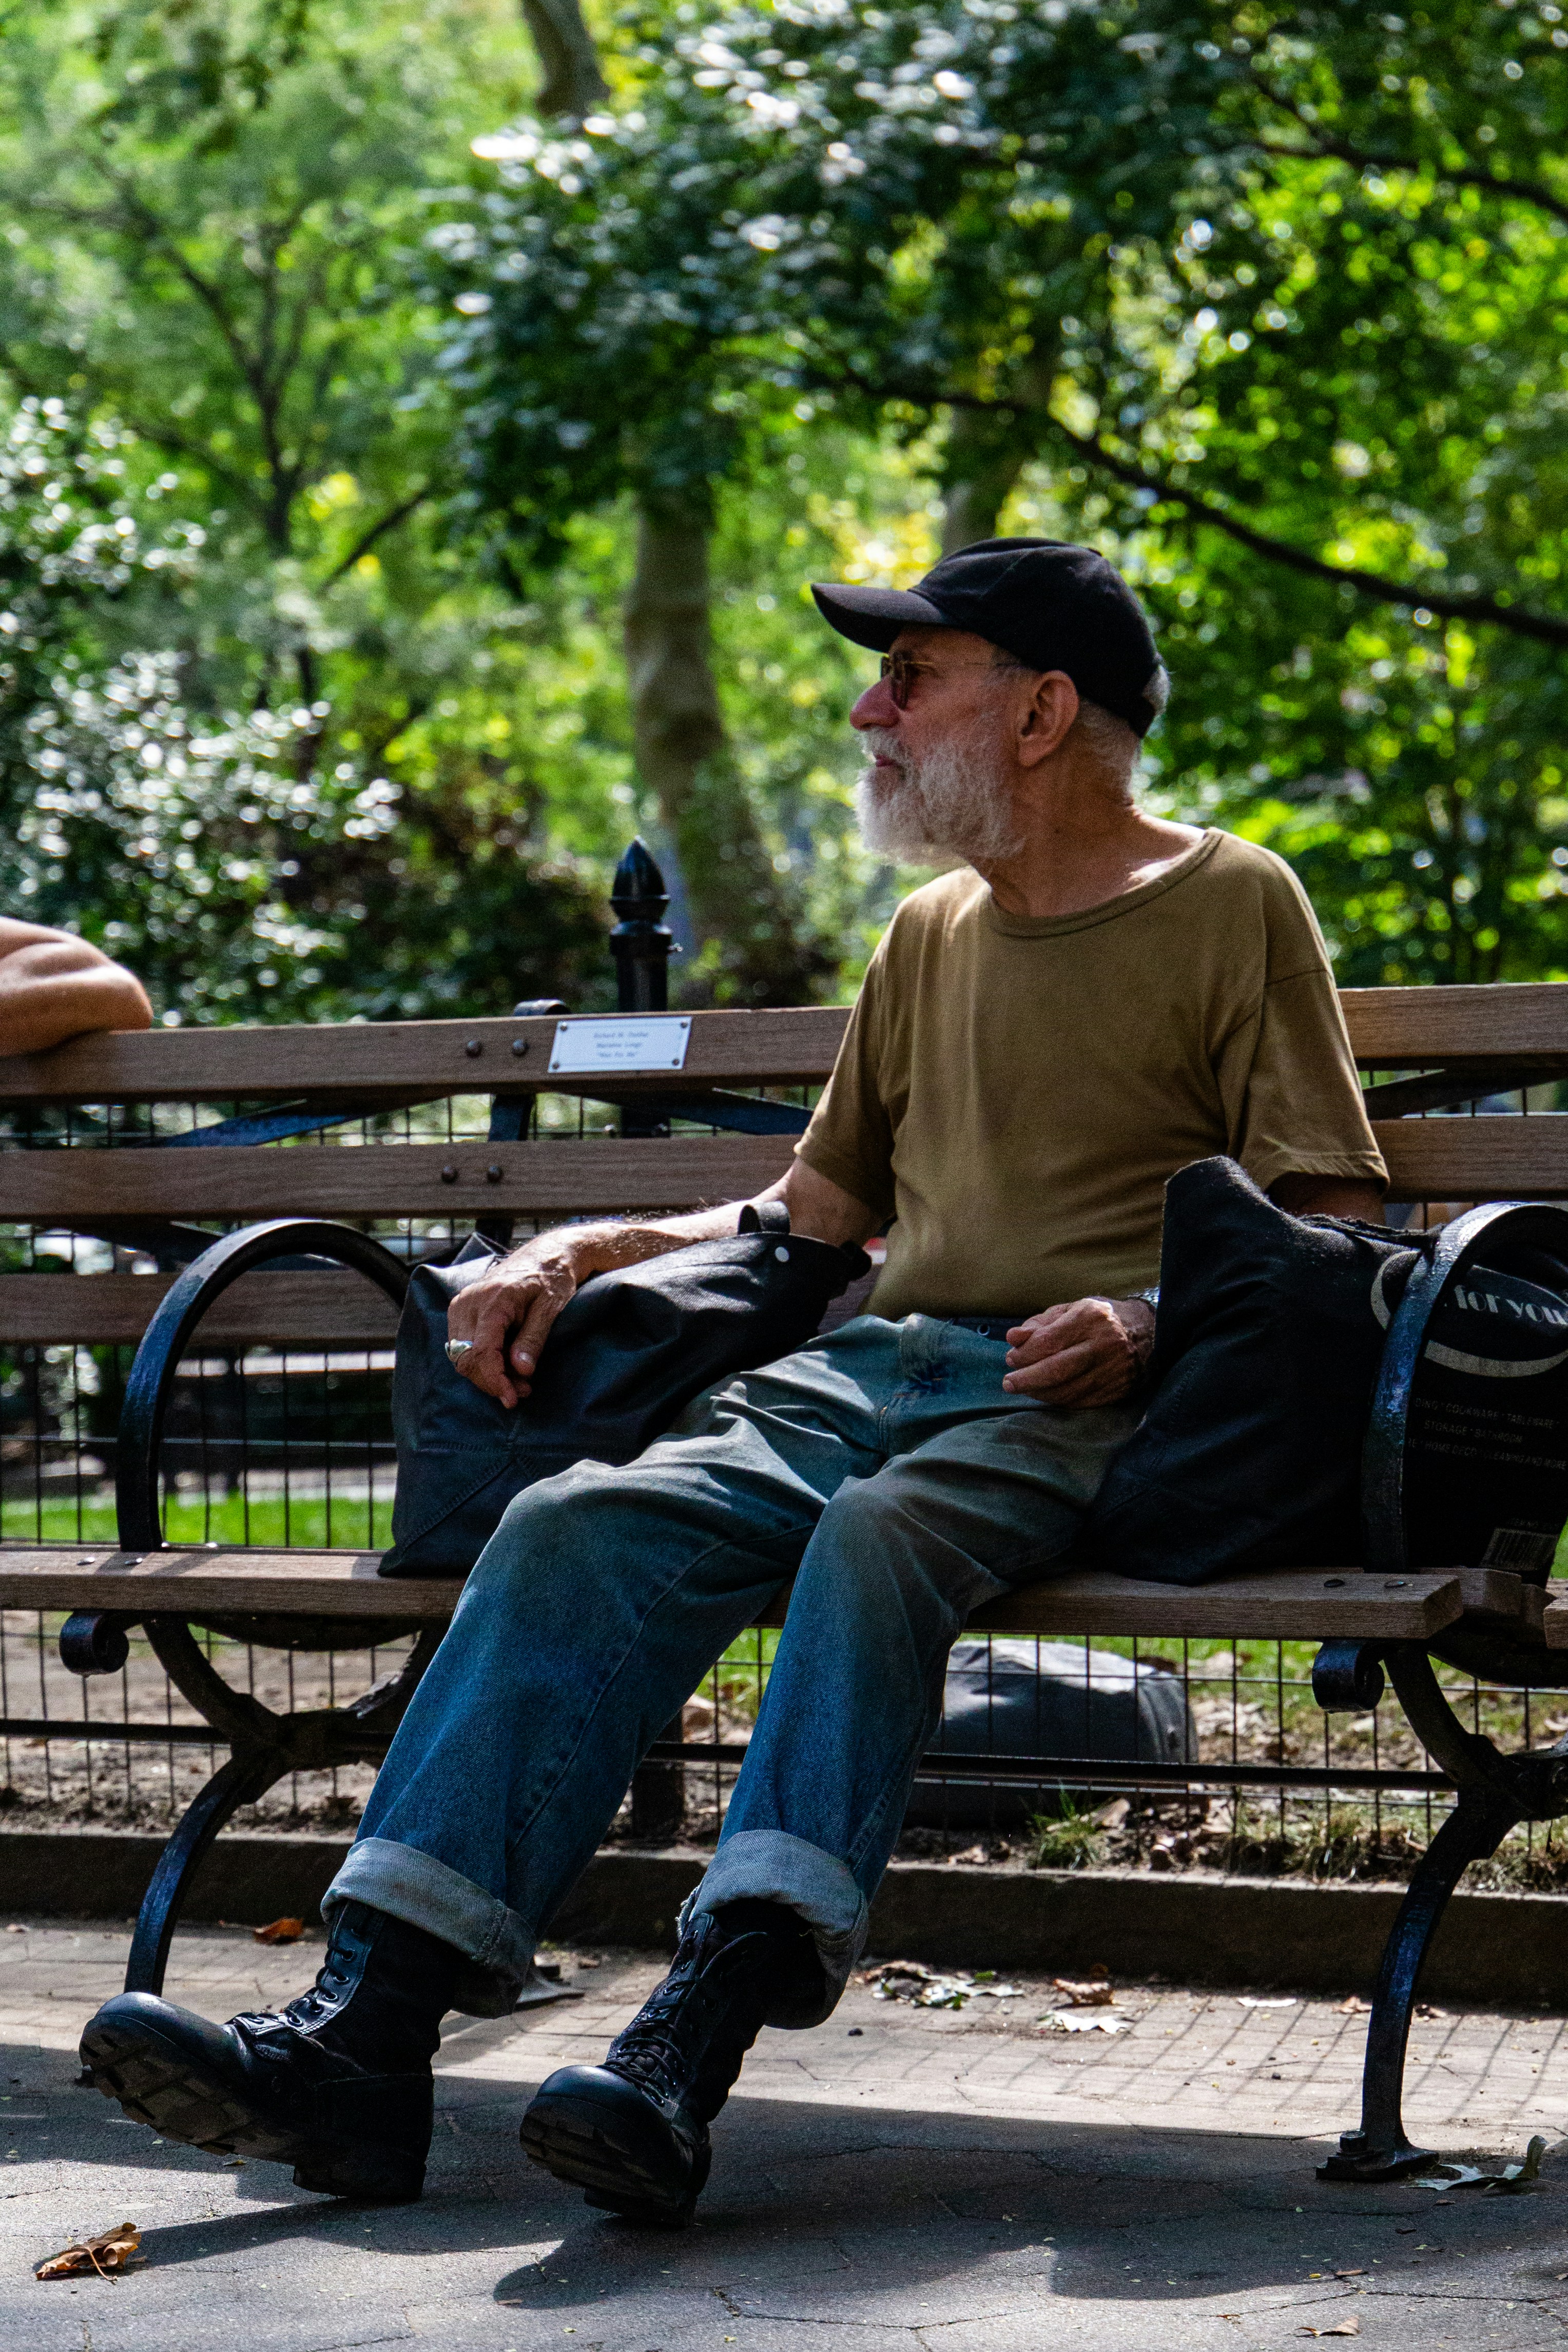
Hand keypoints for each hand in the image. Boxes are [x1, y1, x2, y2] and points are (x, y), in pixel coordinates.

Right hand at [444, 1236, 586, 1408]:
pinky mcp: (460, 1309)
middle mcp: (470, 1301)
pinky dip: (480, 1361)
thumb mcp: (552, 1308)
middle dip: (492, 1381)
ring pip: (460, 1356)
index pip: (482, 1351)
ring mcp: (461, 1304)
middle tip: (522, 1391)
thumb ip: (533, 1339)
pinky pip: (460, 1346)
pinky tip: (504, 1364)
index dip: (495, 1380)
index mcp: (493, 1299)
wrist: (545, 1255)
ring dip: (485, 1374)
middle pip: (466, 1358)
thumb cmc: (552, 1278)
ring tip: (518, 1380)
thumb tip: (521, 1371)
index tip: (512, 1398)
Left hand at [1001, 1297, 1154, 1409]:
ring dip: (1040, 1393)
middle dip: (1027, 1379)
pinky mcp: (1117, 1389)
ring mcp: (1113, 1369)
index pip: (1048, 1342)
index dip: (1024, 1354)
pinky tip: (1047, 1394)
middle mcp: (1104, 1344)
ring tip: (1024, 1388)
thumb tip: (1012, 1338)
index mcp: (1090, 1317)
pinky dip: (1059, 1400)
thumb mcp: (1071, 1310)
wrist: (1150, 1334)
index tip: (1010, 1359)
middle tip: (1009, 1383)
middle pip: (1056, 1369)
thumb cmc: (1101, 1319)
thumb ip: (1040, 1323)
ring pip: (1067, 1390)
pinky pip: (1081, 1401)